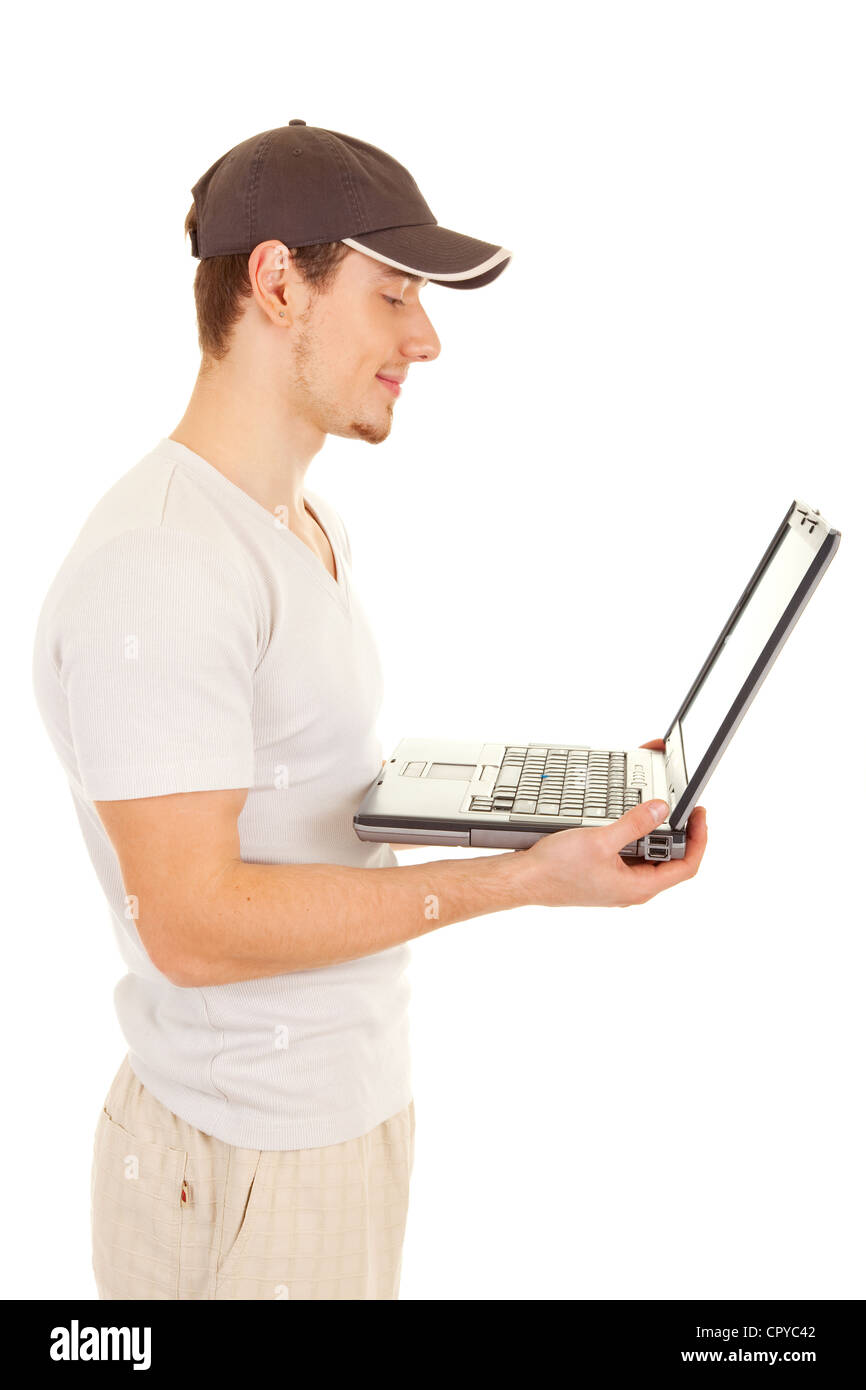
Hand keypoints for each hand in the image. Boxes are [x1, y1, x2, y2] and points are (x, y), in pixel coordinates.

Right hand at [515, 736, 706, 907]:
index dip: (699, 840)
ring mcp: (618, 884)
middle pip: (671, 862)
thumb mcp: (601, 839)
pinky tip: (629, 823)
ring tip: (658, 811)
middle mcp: (632, 889)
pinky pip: (631, 857)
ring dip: (657, 835)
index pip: (686, 866)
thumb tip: (662, 809)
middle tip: (684, 808)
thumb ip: (635, 823)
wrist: (524, 880)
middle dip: (680, 834)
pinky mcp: (605, 876)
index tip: (700, 815)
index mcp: (638, 887)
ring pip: (650, 859)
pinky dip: (637, 838)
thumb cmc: (556, 869)